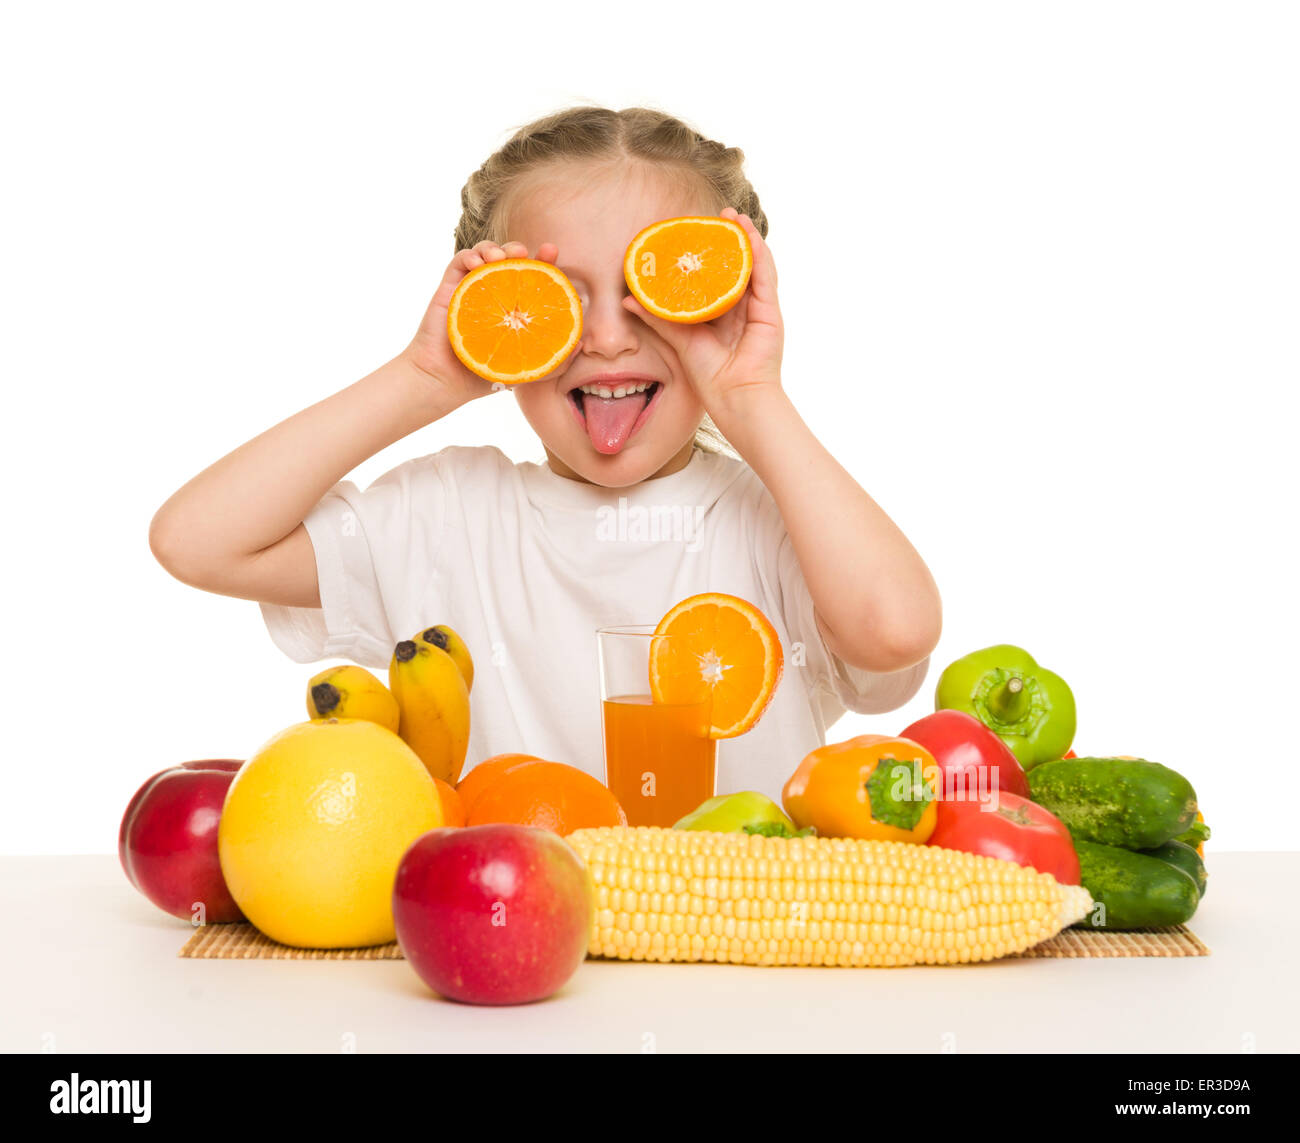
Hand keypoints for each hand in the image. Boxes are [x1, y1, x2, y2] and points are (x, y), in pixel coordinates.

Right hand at [401, 239, 560, 406]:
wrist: (445, 380)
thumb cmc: (485, 375)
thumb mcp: (528, 370)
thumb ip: (557, 361)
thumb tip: (582, 344)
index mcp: (514, 305)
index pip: (532, 276)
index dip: (544, 259)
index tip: (552, 251)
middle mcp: (495, 292)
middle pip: (510, 258)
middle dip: (519, 248)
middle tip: (526, 253)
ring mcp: (472, 287)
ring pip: (486, 252)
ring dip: (495, 247)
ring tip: (501, 257)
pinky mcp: (451, 287)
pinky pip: (460, 260)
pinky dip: (471, 254)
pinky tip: (479, 264)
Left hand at [621, 209, 782, 418]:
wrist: (735, 399)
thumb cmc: (709, 377)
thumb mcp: (678, 340)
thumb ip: (657, 317)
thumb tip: (628, 298)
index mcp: (722, 314)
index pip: (717, 276)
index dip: (709, 254)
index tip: (696, 232)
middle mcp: (742, 308)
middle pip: (736, 266)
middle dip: (728, 240)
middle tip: (717, 216)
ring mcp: (759, 309)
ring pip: (753, 266)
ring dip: (745, 239)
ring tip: (734, 217)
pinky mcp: (770, 313)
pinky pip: (765, 277)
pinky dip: (758, 255)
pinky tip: (749, 236)